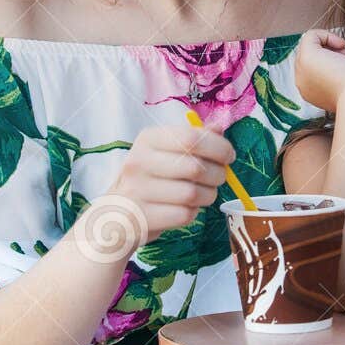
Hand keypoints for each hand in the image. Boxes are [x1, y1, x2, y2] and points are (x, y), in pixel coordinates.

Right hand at [81, 126, 233, 257]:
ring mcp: (137, 190)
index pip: (192, 138)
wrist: (116, 213)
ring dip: (207, 196)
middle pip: (196, 167)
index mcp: (148, 139)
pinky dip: (192, 214)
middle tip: (218, 178)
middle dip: (217, 175)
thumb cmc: (150, 178)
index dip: (219, 148)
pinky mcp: (142, 216)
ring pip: (192, 194)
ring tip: (202, 194)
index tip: (229, 157)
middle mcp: (139, 161)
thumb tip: (219, 127)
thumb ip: (194, 138)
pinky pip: (183, 215)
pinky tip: (184, 209)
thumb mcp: (166, 151)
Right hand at [292, 28, 344, 112]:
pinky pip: (311, 35)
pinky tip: (341, 44)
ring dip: (331, 45)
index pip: (315, 66)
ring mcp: (301, 70)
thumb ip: (339, 73)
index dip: (332, 61)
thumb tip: (340, 56)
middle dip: (331, 52)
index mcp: (310, 92)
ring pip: (311, 45)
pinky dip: (328, 35)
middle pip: (312, 55)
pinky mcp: (305, 57)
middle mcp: (301, 82)